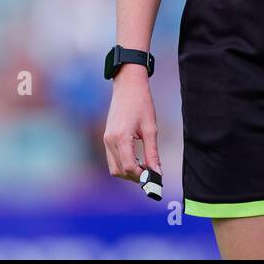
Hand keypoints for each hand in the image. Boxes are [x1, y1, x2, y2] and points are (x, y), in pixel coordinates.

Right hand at [102, 64, 160, 182]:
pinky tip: (137, 159)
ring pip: (114, 167)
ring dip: (128, 171)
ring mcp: (106, 139)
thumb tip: (157, 171)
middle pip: (119, 170)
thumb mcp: (150, 128)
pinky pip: (112, 158)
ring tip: (145, 166)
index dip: (142, 175)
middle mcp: (110, 140)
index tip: (154, 177)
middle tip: (151, 174)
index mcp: (121, 137)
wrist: (128, 86)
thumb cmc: (141, 103)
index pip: (129, 166)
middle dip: (135, 176)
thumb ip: (152, 152)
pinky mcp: (106, 137)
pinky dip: (123, 163)